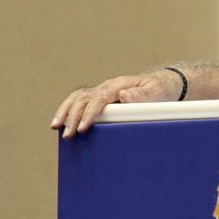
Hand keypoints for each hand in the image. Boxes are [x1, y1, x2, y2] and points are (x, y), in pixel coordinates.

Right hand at [51, 70, 182, 138]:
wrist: (163, 84)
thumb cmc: (161, 90)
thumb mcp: (157, 92)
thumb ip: (142, 95)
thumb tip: (123, 96)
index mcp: (120, 85)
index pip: (100, 98)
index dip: (90, 113)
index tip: (83, 127)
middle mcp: (108, 86)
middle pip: (84, 98)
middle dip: (73, 116)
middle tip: (68, 135)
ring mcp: (102, 90)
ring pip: (77, 98)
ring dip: (65, 112)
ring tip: (55, 127)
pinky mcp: (100, 97)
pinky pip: (79, 101)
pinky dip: (68, 110)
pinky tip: (61, 122)